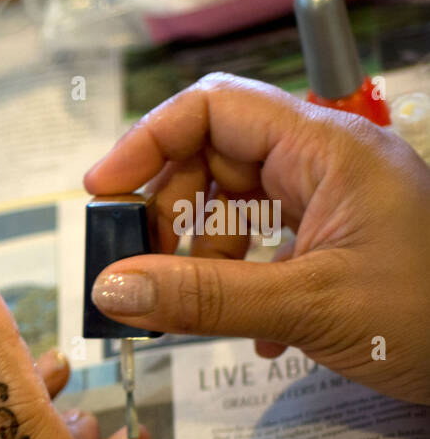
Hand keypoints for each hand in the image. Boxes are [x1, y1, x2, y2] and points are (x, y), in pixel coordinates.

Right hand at [84, 72, 429, 405]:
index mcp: (324, 150)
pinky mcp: (334, 246)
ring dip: (199, 257)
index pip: (212, 109)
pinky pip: (258, 245)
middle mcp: (324, 165)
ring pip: (232, 207)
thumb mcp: (309, 307)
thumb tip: (111, 288)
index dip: (148, 142)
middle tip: (147, 273)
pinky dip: (233, 282)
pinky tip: (245, 329)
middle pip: (212, 159)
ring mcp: (330, 205)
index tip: (103, 195)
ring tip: (195, 308)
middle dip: (170, 215)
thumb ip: (204, 298)